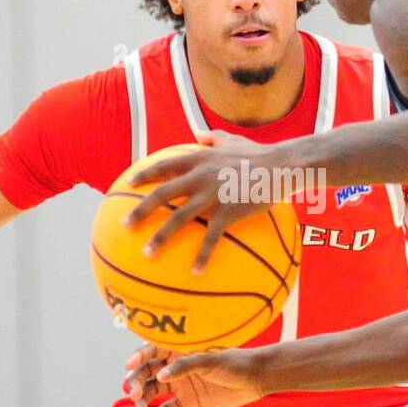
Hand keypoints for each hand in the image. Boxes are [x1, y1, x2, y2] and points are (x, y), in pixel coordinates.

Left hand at [122, 130, 291, 272]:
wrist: (282, 165)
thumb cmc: (261, 154)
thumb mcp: (234, 140)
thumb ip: (214, 138)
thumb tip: (199, 134)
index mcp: (199, 160)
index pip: (164, 166)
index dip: (145, 175)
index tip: (128, 183)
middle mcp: (200, 177)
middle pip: (162, 194)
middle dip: (140, 210)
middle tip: (125, 226)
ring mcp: (212, 195)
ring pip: (179, 218)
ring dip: (160, 237)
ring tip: (146, 254)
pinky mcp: (228, 212)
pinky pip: (211, 238)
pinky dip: (201, 255)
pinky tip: (195, 272)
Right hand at [122, 343, 268, 406]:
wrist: (254, 380)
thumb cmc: (233, 363)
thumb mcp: (210, 361)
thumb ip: (185, 366)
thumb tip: (160, 375)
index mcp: (178, 350)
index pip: (152, 351)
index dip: (137, 356)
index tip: (128, 366)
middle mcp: (175, 367)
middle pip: (147, 373)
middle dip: (137, 382)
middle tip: (134, 393)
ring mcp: (179, 385)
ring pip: (152, 391)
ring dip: (143, 401)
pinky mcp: (186, 402)